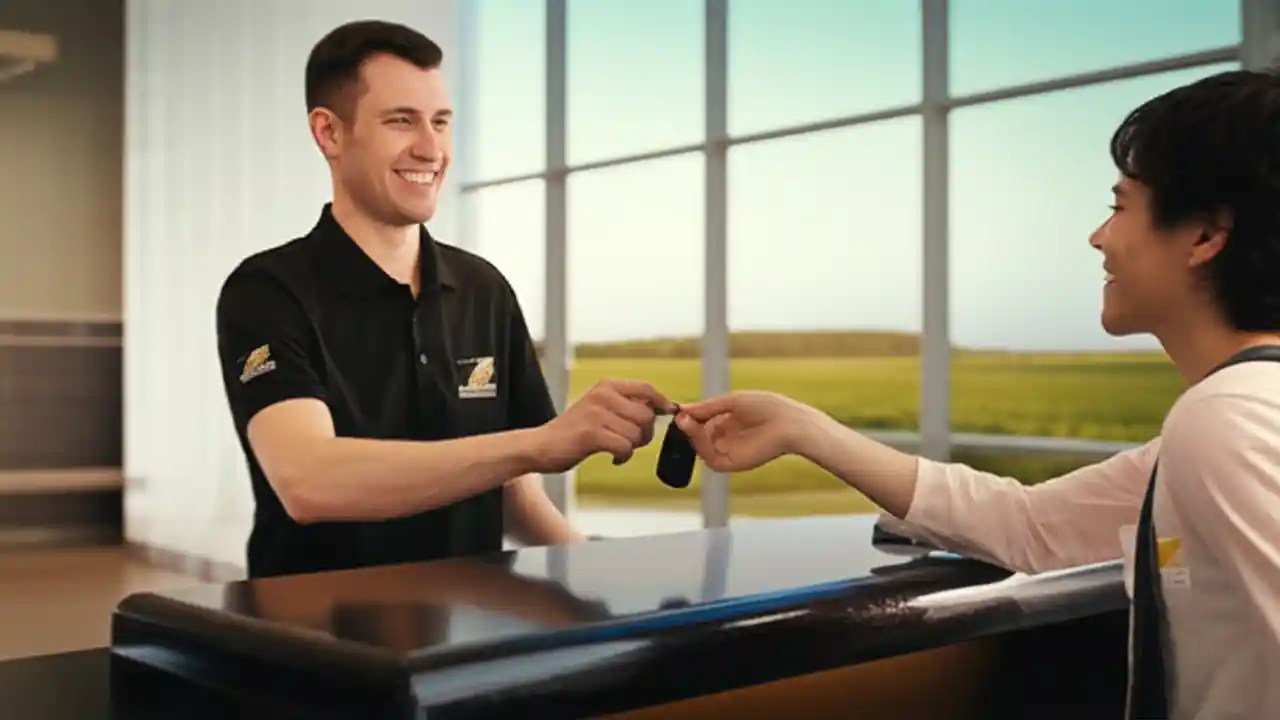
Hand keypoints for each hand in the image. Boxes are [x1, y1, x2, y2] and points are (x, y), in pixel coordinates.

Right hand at [532, 379, 675, 472]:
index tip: (669, 413)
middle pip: (646, 415)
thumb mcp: (600, 408)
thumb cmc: (575, 431)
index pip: (646, 388)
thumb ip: (626, 405)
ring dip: (632, 447)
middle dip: (645, 434)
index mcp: (607, 386)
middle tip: (630, 442)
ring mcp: (596, 413)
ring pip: (637, 434)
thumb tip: (661, 408)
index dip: (662, 402)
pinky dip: (623, 457)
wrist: (541, 445)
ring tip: (617, 450)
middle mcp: (603, 395)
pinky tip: (614, 459)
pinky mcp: (591, 433)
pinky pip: (624, 447)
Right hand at [673, 391, 818, 472]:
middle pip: (698, 436)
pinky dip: (699, 444)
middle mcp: (726, 438)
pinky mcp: (731, 463)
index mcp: (728, 422)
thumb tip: (683, 410)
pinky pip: (708, 456)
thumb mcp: (732, 402)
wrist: (788, 424)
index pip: (701, 422)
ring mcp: (728, 451)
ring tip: (684, 421)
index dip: (689, 417)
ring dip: (690, 434)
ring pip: (700, 447)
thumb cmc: (767, 407)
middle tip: (679, 417)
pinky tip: (695, 430)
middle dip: (687, 426)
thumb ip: (707, 408)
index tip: (678, 410)